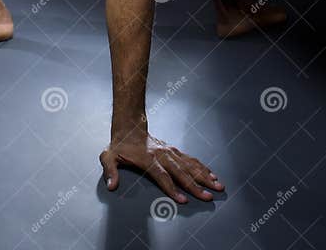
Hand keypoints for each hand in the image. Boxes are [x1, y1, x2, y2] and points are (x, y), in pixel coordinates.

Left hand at [99, 133, 224, 201]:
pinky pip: (190, 159)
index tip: (183, 200)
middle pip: (181, 172)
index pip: (162, 176)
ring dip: (204, 176)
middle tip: (208, 196)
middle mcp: (162, 155)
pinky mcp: (174, 150)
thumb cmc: (119, 145)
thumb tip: (111, 186)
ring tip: (217, 185)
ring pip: (190, 165)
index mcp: (147, 158)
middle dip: (196, 185)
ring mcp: (169, 152)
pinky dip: (202, 167)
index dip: (172, 188)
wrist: (129, 126)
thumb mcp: (108, 156)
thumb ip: (110, 171)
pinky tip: (211, 175)